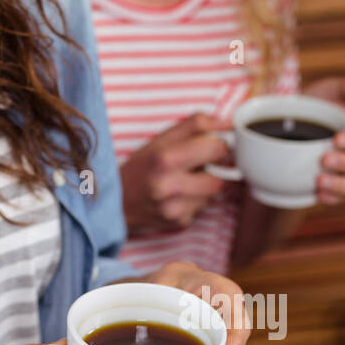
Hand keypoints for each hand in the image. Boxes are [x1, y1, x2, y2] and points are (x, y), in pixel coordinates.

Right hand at [120, 113, 230, 233]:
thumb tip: (228, 122)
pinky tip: (179, 195)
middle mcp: (169, 186)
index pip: (216, 148)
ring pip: (214, 193)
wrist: (116, 203)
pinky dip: (196, 198)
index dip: (220, 144)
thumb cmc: (140, 167)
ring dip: (207, 184)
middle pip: (220, 176)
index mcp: (164, 159)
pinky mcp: (178, 222)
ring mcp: (175, 208)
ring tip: (186, 179)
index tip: (213, 143)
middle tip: (201, 163)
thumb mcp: (160, 140)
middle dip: (215, 168)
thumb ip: (195, 125)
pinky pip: (203, 207)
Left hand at [302, 75, 344, 203]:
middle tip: (324, 159)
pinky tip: (319, 195)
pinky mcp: (331, 183)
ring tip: (319, 180)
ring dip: (338, 184)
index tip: (336, 139)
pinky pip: (337, 196)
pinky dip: (330, 197)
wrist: (287, 123)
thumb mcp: (328, 87)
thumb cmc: (313, 103)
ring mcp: (344, 169)